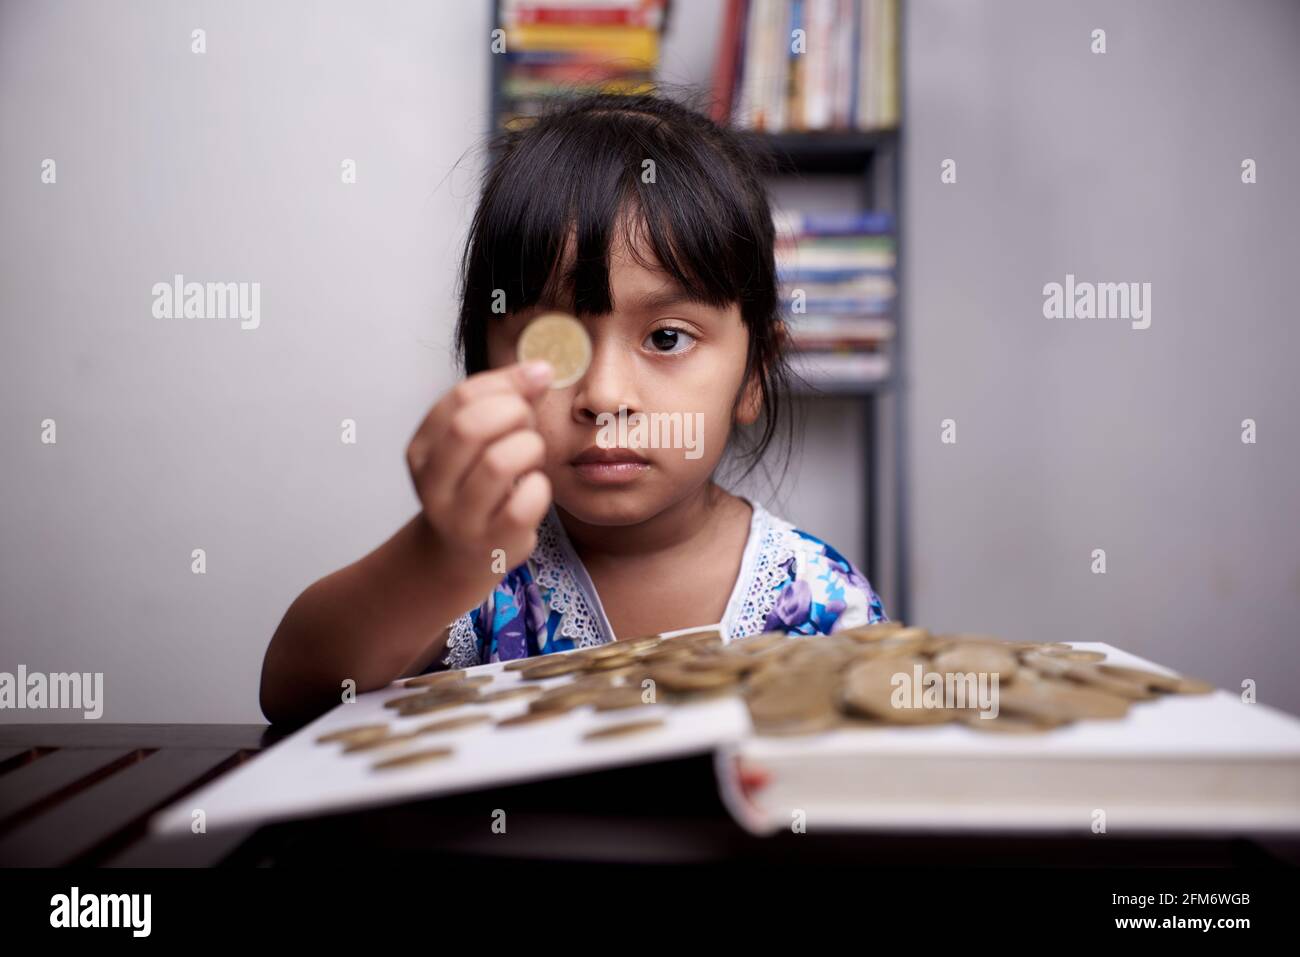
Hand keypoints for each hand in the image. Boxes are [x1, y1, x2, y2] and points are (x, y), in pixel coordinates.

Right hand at [406, 361, 553, 583]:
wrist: (463, 555)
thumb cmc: (478, 486)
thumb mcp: (480, 441)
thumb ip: (507, 400)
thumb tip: (541, 369)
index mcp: (422, 450)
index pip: (460, 397)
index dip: (507, 382)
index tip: (537, 378)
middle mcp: (432, 485)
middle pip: (470, 427)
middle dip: (514, 414)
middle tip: (528, 425)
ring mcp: (460, 518)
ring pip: (499, 463)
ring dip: (530, 449)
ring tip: (532, 457)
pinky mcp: (492, 543)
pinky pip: (524, 504)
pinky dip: (540, 488)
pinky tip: (534, 489)